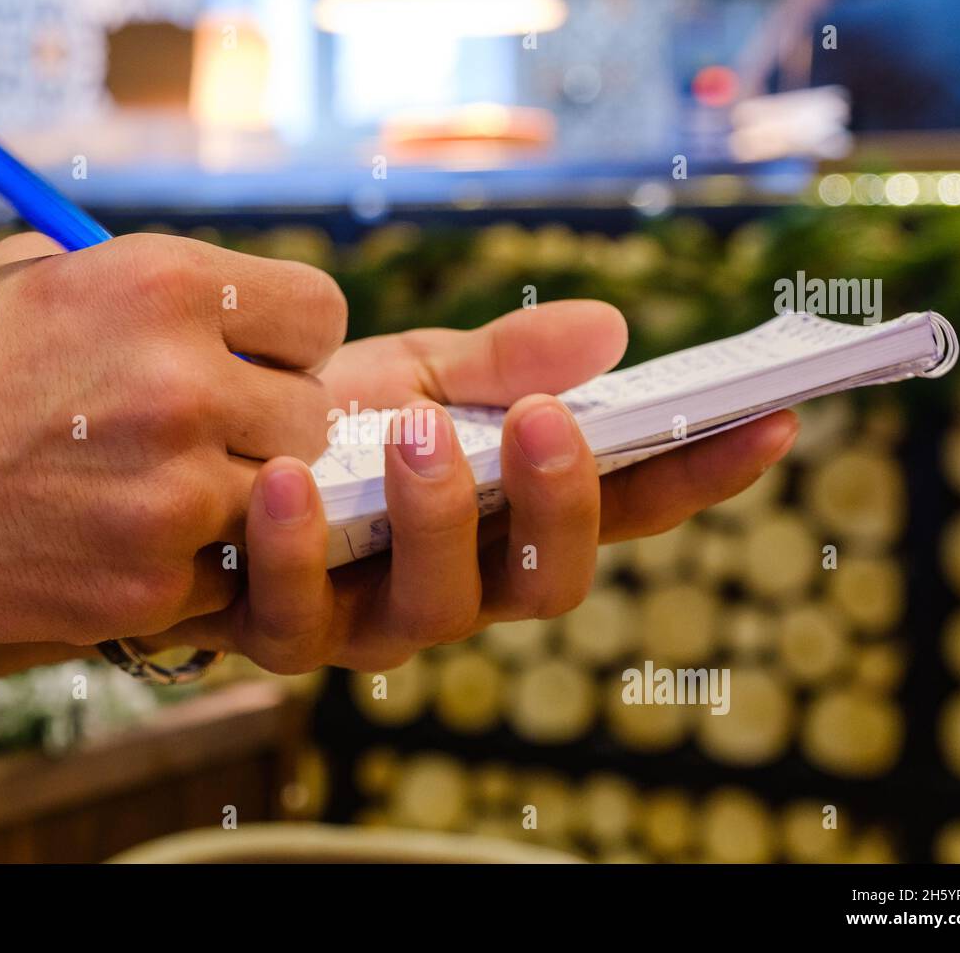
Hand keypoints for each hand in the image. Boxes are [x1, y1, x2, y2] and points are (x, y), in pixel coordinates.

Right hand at [0, 233, 345, 643]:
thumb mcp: (43, 272)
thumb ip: (161, 291)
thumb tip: (246, 317)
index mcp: (163, 285)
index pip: (320, 312)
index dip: (290, 340)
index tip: (256, 359)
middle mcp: (183, 387)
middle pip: (311, 417)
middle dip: (263, 425)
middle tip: (197, 433)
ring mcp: (169, 497)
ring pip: (276, 503)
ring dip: (230, 499)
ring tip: (146, 486)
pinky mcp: (145, 587)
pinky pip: (222, 575)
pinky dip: (183, 564)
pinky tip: (113, 539)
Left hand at [162, 300, 797, 670]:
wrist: (188, 455)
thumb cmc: (319, 420)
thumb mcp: (408, 375)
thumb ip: (498, 363)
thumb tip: (611, 329)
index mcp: (505, 517)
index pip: (624, 507)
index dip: (700, 474)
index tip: (771, 417)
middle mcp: (459, 584)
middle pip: (547, 582)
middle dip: (558, 503)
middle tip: (543, 417)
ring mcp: (372, 619)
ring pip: (436, 610)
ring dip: (437, 522)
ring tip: (415, 435)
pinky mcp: (284, 630)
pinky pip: (300, 618)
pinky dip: (298, 550)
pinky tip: (283, 480)